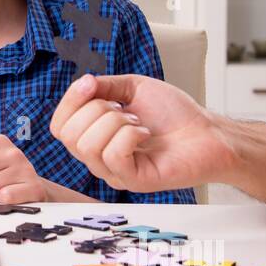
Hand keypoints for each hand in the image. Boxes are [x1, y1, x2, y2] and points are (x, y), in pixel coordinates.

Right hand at [49, 74, 235, 191]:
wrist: (207, 132)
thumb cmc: (174, 114)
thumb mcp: (133, 87)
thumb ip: (103, 84)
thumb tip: (82, 84)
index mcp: (94, 137)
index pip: (59, 126)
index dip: (70, 101)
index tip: (91, 84)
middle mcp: (98, 158)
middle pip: (69, 135)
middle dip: (96, 110)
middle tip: (125, 110)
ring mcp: (114, 172)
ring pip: (88, 144)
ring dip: (116, 122)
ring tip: (138, 123)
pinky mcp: (133, 181)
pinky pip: (113, 155)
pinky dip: (130, 135)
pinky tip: (145, 134)